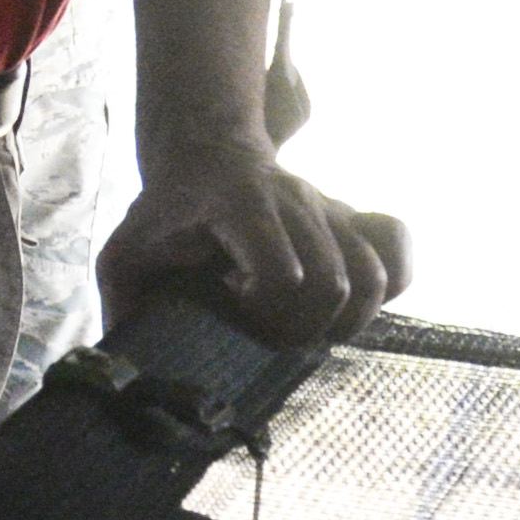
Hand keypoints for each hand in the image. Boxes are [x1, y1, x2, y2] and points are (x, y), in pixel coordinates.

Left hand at [97, 136, 400, 348]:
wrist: (206, 152)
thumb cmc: (164, 214)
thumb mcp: (125, 249)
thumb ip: (122, 302)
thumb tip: (127, 367)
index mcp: (238, 204)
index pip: (279, 268)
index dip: (263, 305)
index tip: (234, 302)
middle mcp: (294, 200)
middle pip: (330, 282)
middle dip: (301, 326)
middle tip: (267, 328)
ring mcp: (328, 207)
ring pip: (372, 276)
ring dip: (345, 321)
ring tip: (305, 326)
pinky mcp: (351, 217)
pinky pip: (398, 247)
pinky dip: (391, 284)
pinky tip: (349, 305)